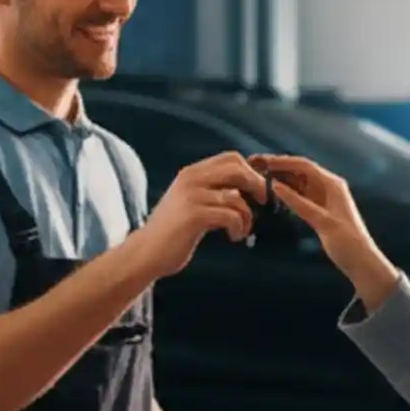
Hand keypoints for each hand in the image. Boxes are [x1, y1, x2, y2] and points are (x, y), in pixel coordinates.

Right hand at [129, 152, 268, 277]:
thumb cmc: (174, 231)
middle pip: (237, 169)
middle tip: (263, 204)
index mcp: (192, 173)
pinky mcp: (194, 216)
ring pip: (236, 197)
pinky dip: (239, 227)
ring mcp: (192, 196)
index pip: (231, 158)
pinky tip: (234, 237)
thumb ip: (212, 190)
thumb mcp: (191, 201)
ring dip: (247, 216)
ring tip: (242, 229)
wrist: (146, 252)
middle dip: (257, 186)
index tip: (258, 190)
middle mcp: (191, 179)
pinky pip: (231, 216)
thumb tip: (247, 188)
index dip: (252, 171)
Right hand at [248, 155, 400, 305]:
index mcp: (333, 184)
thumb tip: (276, 186)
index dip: (283, 162)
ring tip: (258, 177)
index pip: (305, 166)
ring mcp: (323, 198)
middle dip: (279, 167)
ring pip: (298, 183)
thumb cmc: (347, 241)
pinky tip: (272, 192)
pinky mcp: (319, 210)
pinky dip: (286, 193)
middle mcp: (328, 187)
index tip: (264, 162)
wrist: (361, 262)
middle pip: (300, 171)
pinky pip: (299, 196)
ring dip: (280, 179)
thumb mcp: (323, 222)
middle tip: (256, 166)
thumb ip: (299, 204)